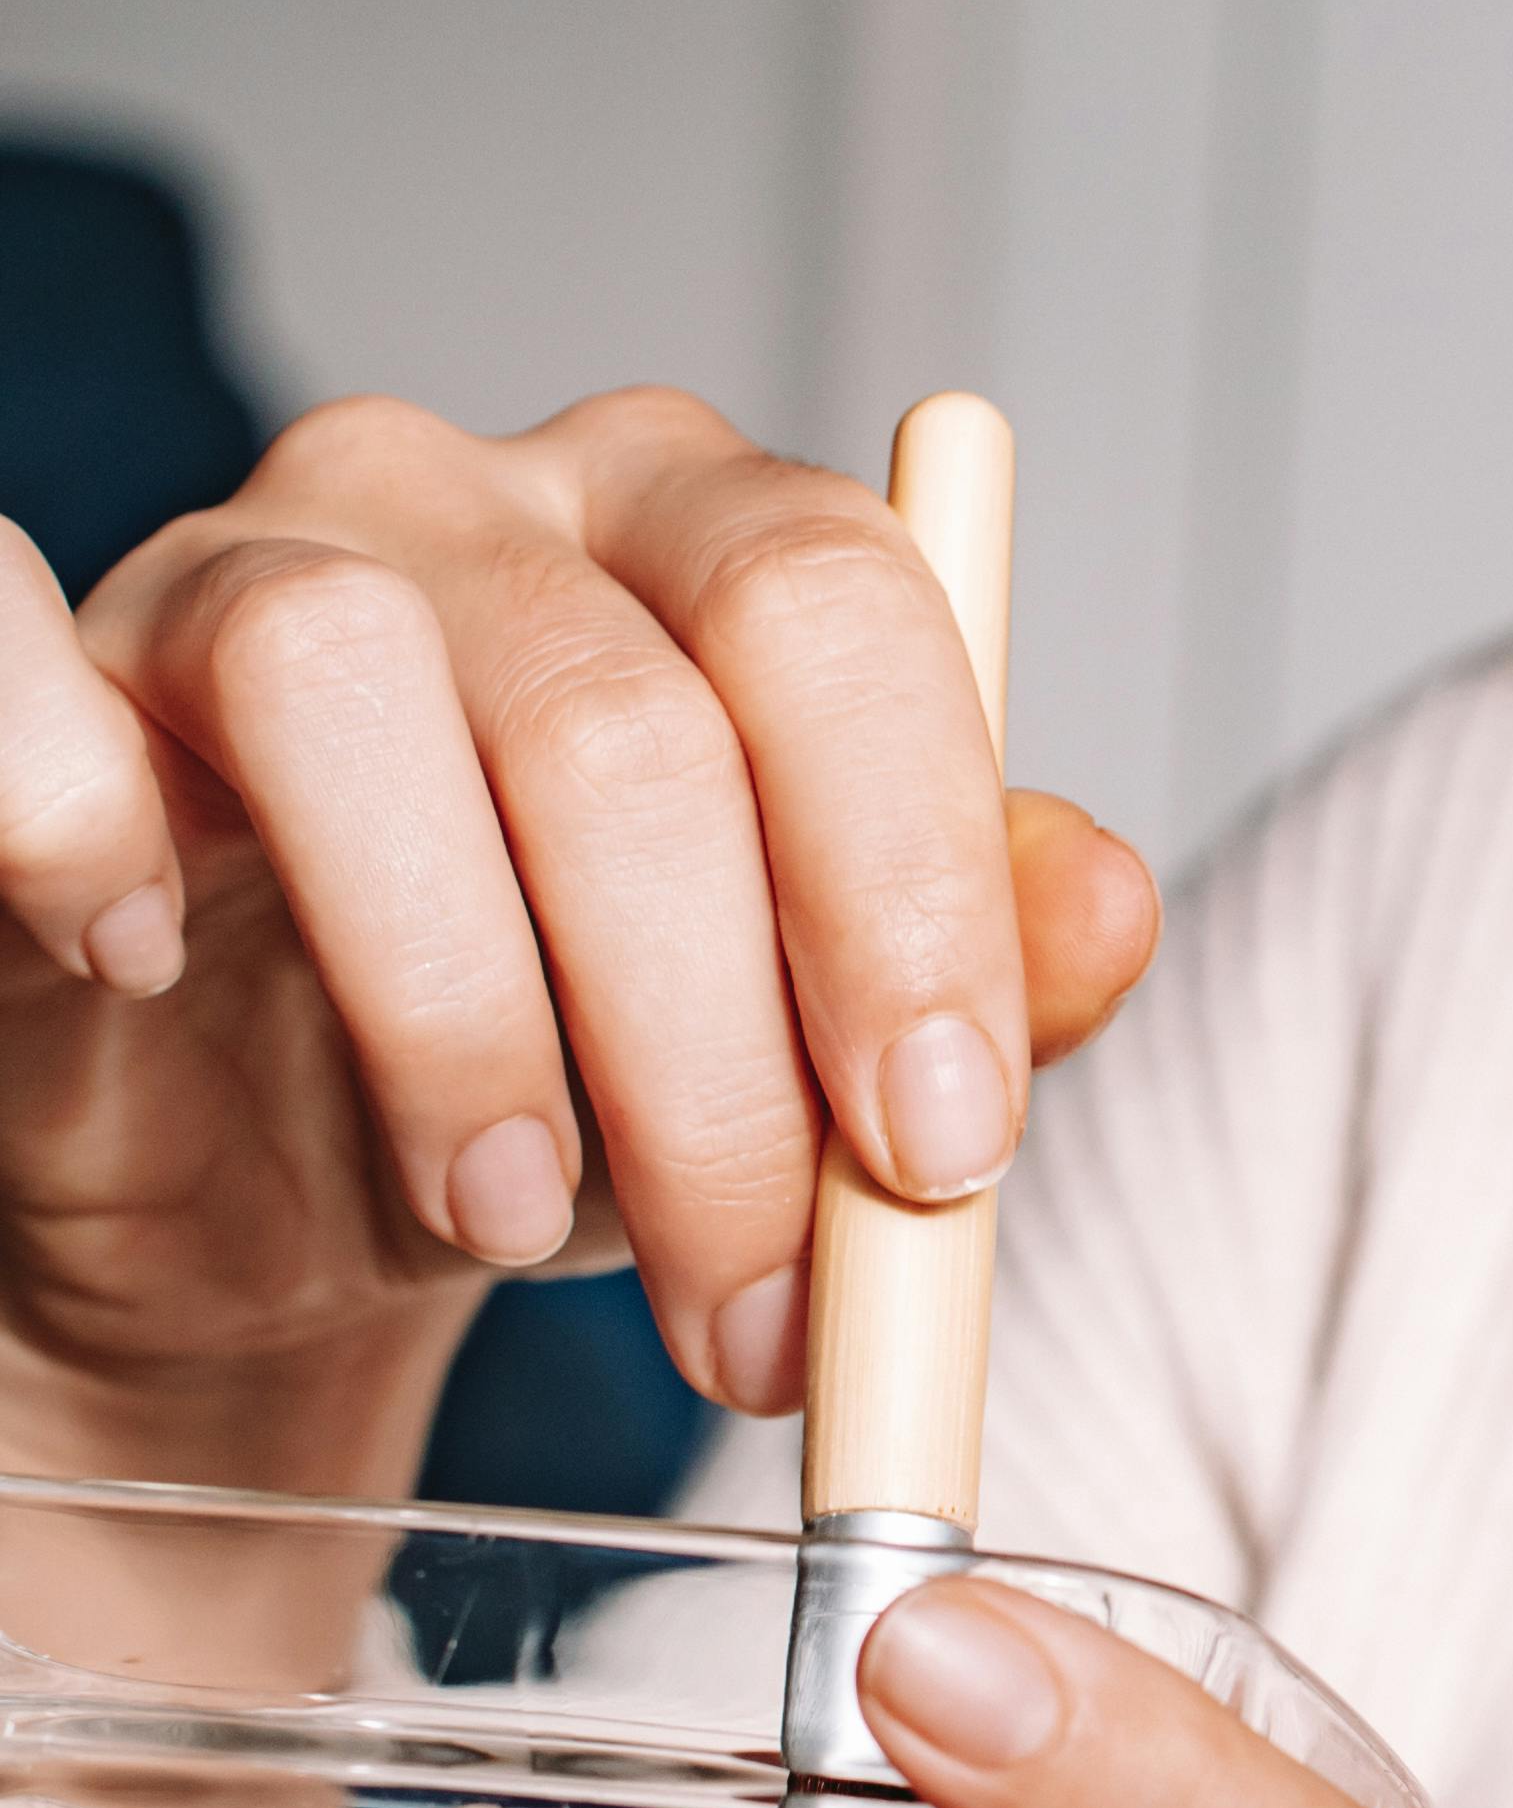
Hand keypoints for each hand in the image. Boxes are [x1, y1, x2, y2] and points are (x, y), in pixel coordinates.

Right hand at [0, 392, 1155, 1482]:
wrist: (265, 1185)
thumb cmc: (558, 1075)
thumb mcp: (799, 1066)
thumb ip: (970, 988)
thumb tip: (1109, 912)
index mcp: (705, 538)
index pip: (843, 614)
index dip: (906, 887)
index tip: (940, 1153)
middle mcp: (481, 499)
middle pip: (624, 710)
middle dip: (712, 1059)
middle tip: (750, 1308)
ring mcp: (243, 559)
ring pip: (345, 682)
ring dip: (452, 1002)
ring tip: (506, 1218)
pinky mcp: (49, 664)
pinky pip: (17, 667)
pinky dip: (80, 820)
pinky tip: (144, 959)